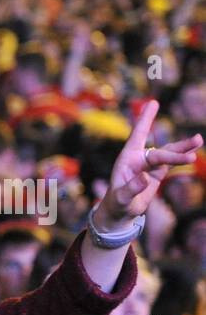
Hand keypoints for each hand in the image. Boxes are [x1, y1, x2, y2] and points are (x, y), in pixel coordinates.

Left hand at [94, 101, 202, 226]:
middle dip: (175, 156)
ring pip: (168, 153)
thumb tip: (145, 178)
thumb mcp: (121, 198)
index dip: (145, 119)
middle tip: (191, 159)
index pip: (137, 135)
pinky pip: (172, 161)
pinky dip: (183, 155)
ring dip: (183, 148)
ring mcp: (149, 163)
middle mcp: (138, 158)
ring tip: (198, 140)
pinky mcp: (157, 171)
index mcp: (126, 159)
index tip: (154, 103)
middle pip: (159, 153)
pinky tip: (195, 149)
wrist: (120, 211)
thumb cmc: (117, 203)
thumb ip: (131, 189)